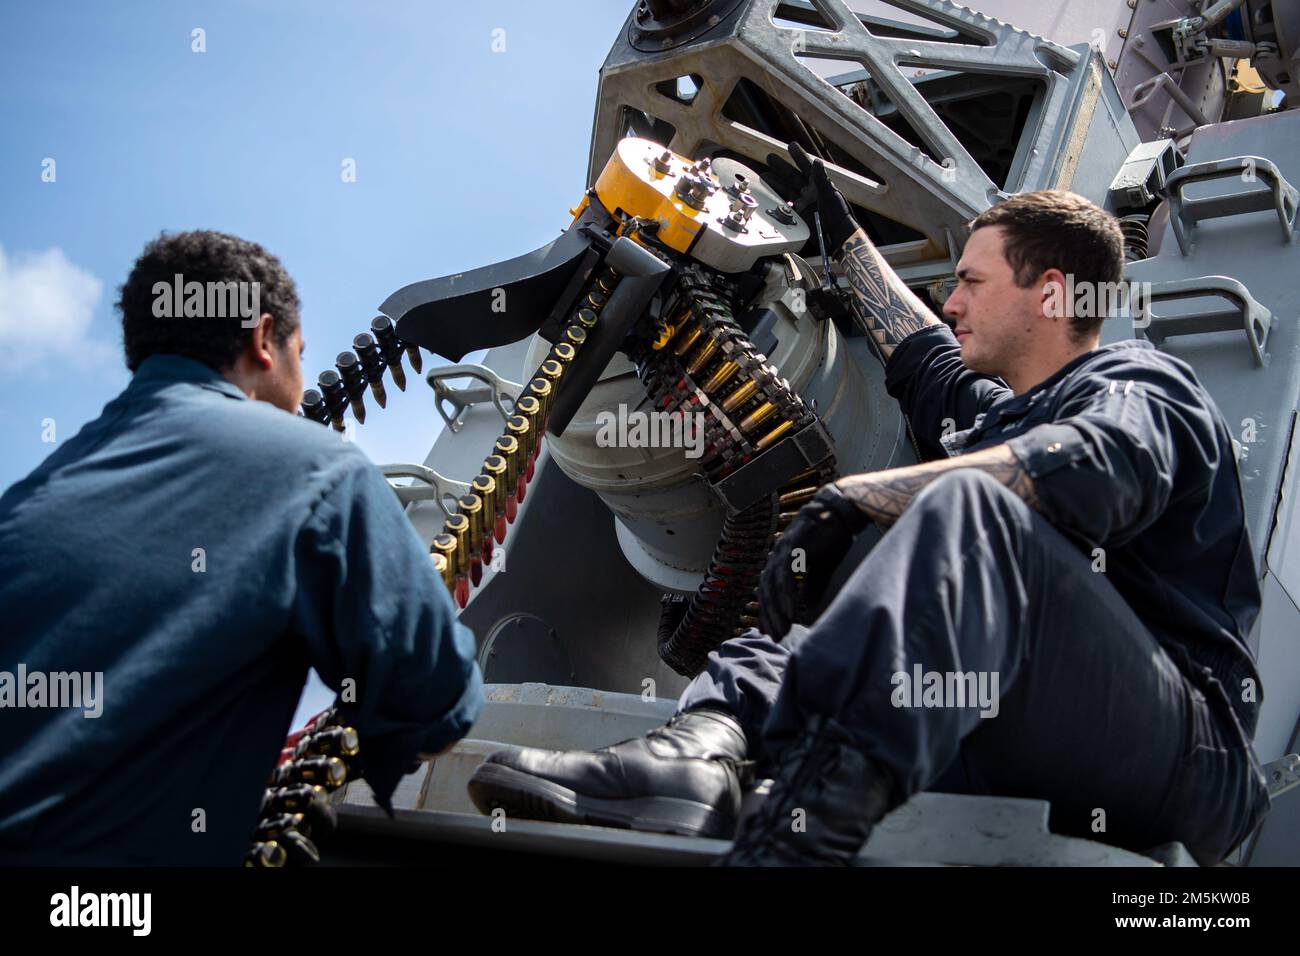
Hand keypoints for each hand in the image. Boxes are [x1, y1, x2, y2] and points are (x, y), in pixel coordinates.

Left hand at [759, 483, 870, 638]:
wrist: (841, 512)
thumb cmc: (831, 540)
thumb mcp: (821, 571)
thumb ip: (811, 589)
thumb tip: (805, 610)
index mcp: (781, 562)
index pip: (768, 592)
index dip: (768, 613)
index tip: (772, 633)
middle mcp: (777, 556)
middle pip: (766, 592)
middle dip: (770, 616)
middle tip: (777, 637)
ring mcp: (783, 549)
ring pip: (772, 585)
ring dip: (777, 609)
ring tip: (783, 629)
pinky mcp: (793, 545)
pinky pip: (786, 574)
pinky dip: (787, 593)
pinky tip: (791, 610)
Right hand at [764, 142, 858, 252]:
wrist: (836, 236)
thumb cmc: (838, 214)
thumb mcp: (830, 195)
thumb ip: (821, 179)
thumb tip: (817, 162)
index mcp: (819, 184)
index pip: (807, 166)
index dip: (799, 156)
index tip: (791, 145)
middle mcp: (809, 192)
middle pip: (792, 176)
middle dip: (781, 167)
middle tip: (770, 157)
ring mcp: (803, 203)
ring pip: (785, 189)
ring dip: (774, 182)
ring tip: (763, 175)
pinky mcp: (798, 215)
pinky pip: (784, 204)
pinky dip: (776, 199)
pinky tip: (767, 194)